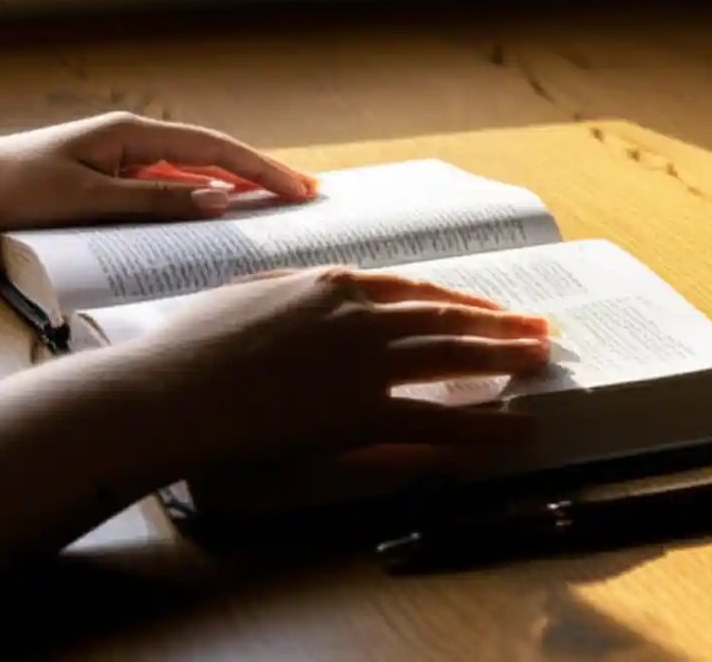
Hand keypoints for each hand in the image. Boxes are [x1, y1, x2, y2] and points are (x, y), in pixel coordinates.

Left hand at [0, 112, 315, 228]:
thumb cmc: (20, 190)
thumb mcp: (91, 200)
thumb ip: (158, 201)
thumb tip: (221, 200)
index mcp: (134, 136)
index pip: (215, 150)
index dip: (263, 170)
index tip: (300, 189)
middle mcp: (137, 141)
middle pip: (216, 155)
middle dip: (265, 173)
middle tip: (310, 194)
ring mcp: (129, 159)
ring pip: (199, 171)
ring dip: (242, 185)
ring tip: (284, 201)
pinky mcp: (119, 178)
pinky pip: (176, 186)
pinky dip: (209, 196)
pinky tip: (230, 209)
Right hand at [120, 266, 551, 474]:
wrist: (169, 389)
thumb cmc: (192, 345)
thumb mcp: (250, 295)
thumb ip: (297, 292)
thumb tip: (320, 293)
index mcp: (332, 283)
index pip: (414, 289)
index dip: (458, 299)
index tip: (488, 306)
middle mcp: (360, 314)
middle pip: (447, 316)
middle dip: (500, 322)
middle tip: (540, 327)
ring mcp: (365, 361)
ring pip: (454, 355)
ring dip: (506, 357)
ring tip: (542, 358)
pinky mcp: (362, 410)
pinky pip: (440, 418)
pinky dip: (486, 424)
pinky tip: (516, 427)